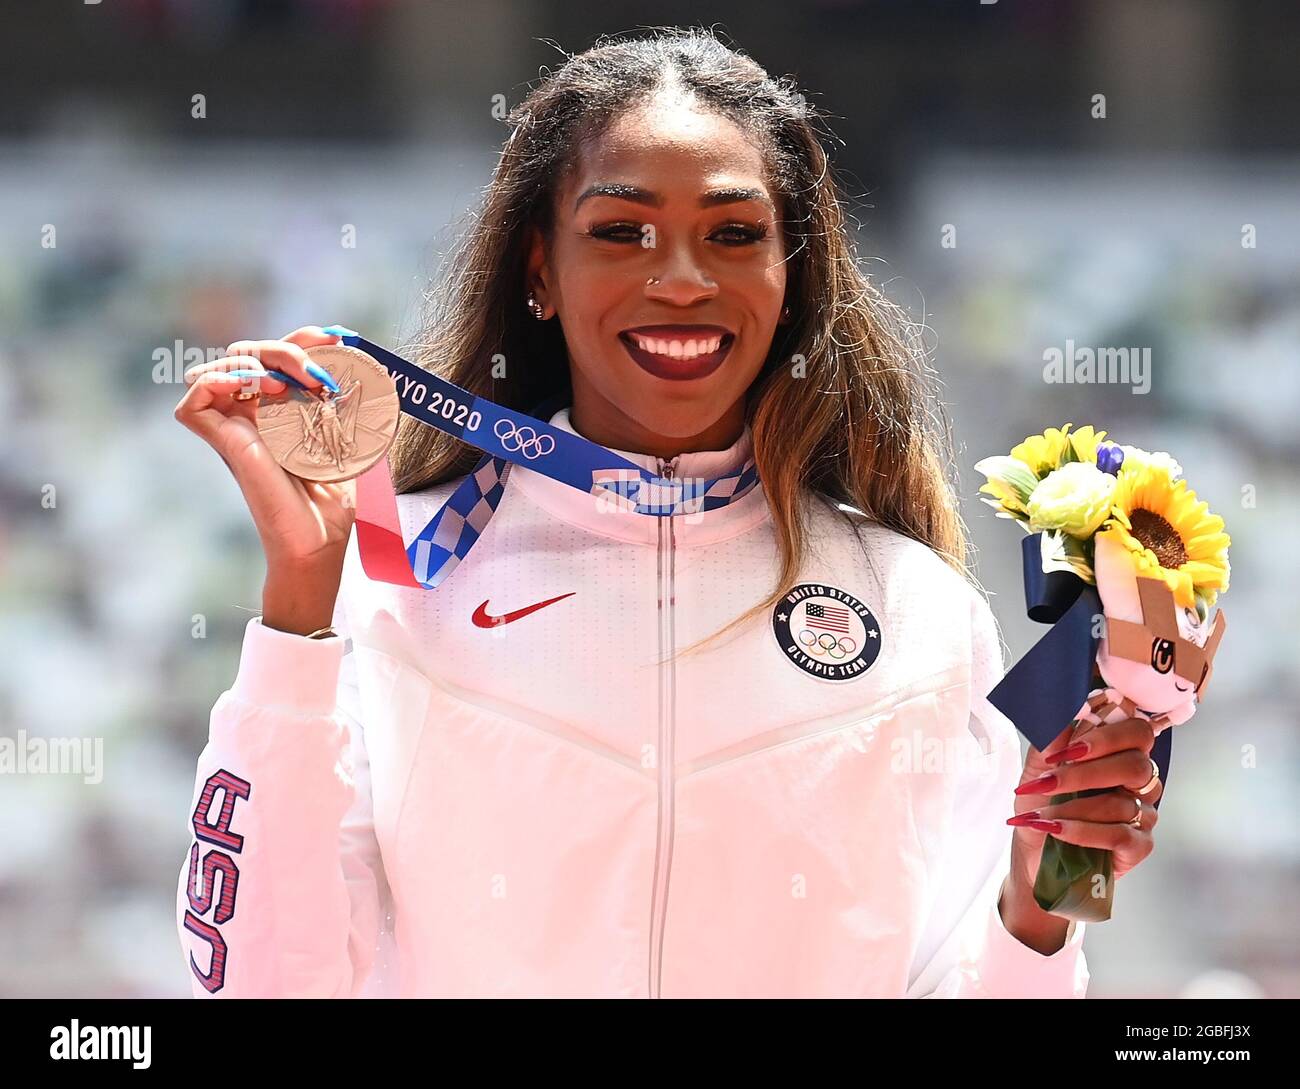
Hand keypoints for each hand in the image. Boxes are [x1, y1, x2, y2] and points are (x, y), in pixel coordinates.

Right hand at [174, 326, 356, 569]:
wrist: (319, 541)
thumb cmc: (331, 500)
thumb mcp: (346, 439)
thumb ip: (344, 401)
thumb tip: (357, 358)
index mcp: (280, 410)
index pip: (279, 356)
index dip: (304, 338)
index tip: (340, 338)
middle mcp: (253, 414)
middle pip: (252, 352)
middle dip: (289, 347)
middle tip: (321, 373)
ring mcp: (235, 428)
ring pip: (225, 367)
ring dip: (261, 359)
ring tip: (292, 384)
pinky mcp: (223, 444)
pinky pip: (194, 401)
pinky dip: (218, 380)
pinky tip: (256, 385)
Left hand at [1007, 716, 1162, 898]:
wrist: (1033, 853)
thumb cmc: (1041, 806)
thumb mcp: (1036, 770)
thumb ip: (1051, 742)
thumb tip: (1063, 712)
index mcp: (1119, 754)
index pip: (1138, 732)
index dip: (1105, 736)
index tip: (1066, 749)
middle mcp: (1140, 782)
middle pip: (1136, 765)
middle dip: (1085, 774)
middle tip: (1047, 782)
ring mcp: (1144, 814)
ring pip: (1122, 804)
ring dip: (1072, 808)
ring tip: (1039, 815)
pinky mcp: (1140, 846)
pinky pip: (1121, 835)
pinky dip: (1083, 832)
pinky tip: (1057, 830)